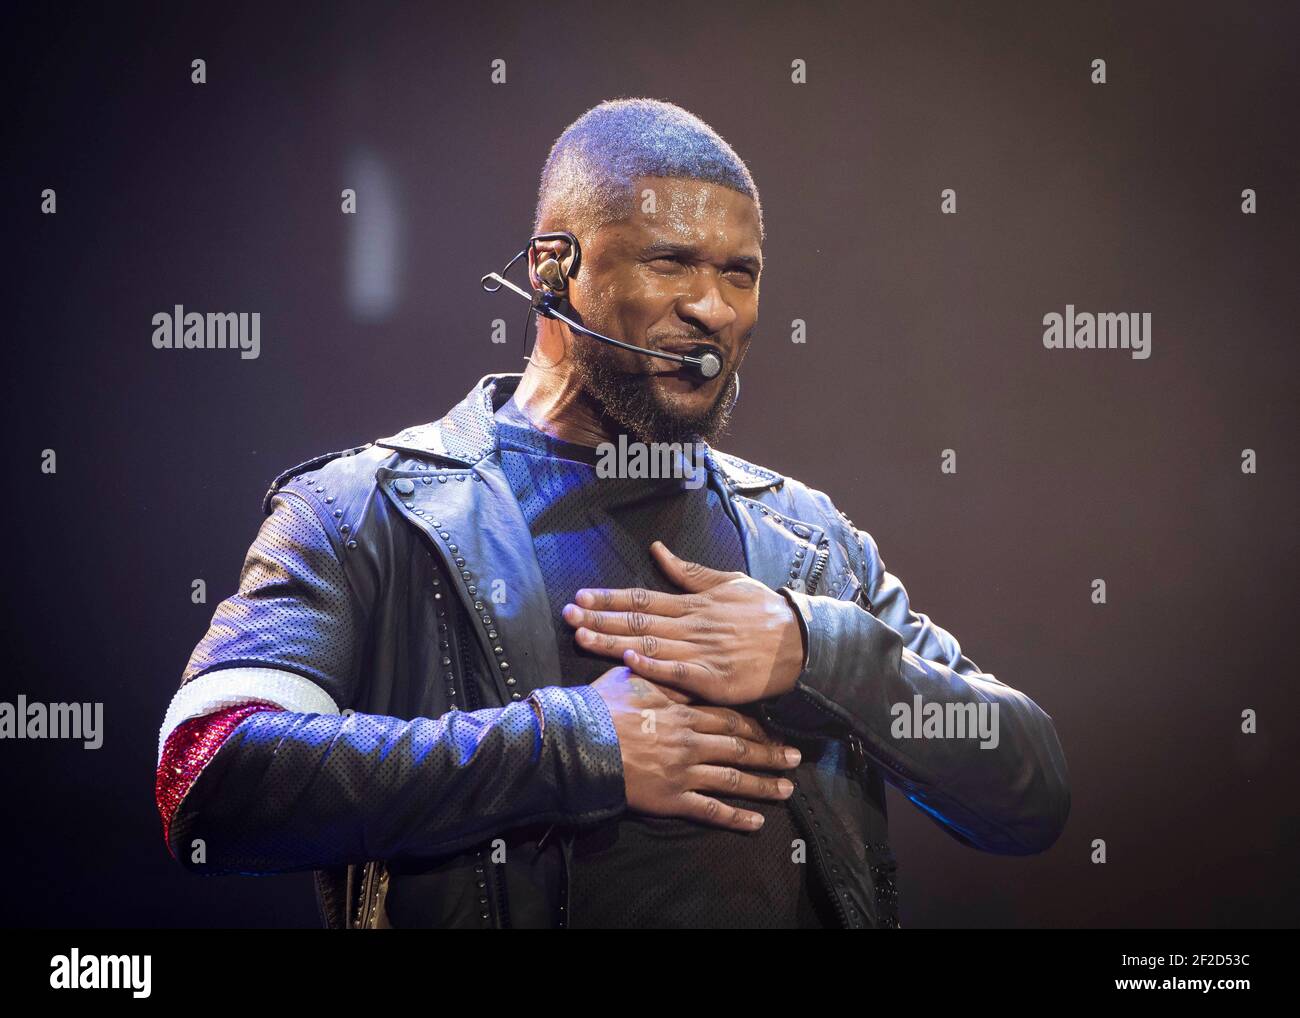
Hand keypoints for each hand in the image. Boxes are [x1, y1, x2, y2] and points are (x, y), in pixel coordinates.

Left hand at [564, 541, 806, 705]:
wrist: (800, 642)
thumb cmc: (763, 612)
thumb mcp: (727, 581)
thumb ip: (689, 571)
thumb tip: (657, 549)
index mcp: (693, 604)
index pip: (642, 600)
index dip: (609, 599)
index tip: (580, 597)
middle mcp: (692, 625)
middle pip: (637, 622)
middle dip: (599, 620)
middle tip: (567, 617)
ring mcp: (702, 652)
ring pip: (650, 645)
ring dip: (613, 642)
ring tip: (582, 638)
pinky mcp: (714, 679)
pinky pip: (679, 672)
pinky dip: (653, 666)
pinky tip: (630, 661)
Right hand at [590, 666, 800, 830]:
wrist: (579, 741)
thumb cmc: (603, 707)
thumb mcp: (636, 678)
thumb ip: (665, 677)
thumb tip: (683, 667)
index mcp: (686, 713)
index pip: (731, 719)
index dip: (756, 727)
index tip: (774, 732)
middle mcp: (692, 742)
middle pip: (740, 748)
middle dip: (770, 754)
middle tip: (795, 758)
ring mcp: (684, 772)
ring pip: (733, 779)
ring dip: (763, 785)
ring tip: (786, 790)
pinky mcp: (672, 799)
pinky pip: (710, 810)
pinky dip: (735, 817)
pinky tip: (756, 823)